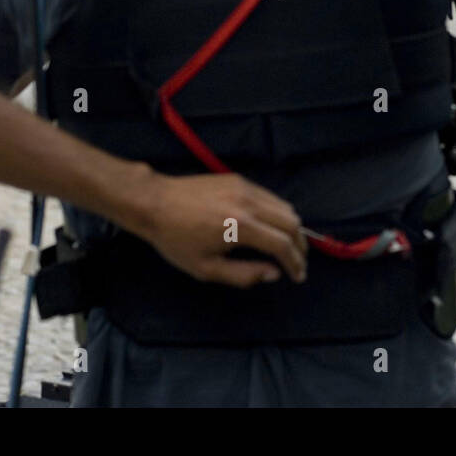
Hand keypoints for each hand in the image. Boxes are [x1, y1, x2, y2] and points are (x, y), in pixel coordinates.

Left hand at [141, 172, 307, 287]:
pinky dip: (278, 213)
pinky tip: (270, 227)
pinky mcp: (238, 179)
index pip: (282, 244)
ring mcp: (245, 187)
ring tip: (287, 246)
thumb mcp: (206, 268)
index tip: (297, 277)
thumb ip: (244, 275)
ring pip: (284, 206)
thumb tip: (274, 273)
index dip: (295, 263)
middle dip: (300, 246)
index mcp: (240, 226)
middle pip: (291, 222)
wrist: (155, 202)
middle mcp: (248, 202)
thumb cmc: (176, 240)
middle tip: (297, 263)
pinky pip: (270, 196)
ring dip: (292, 228)